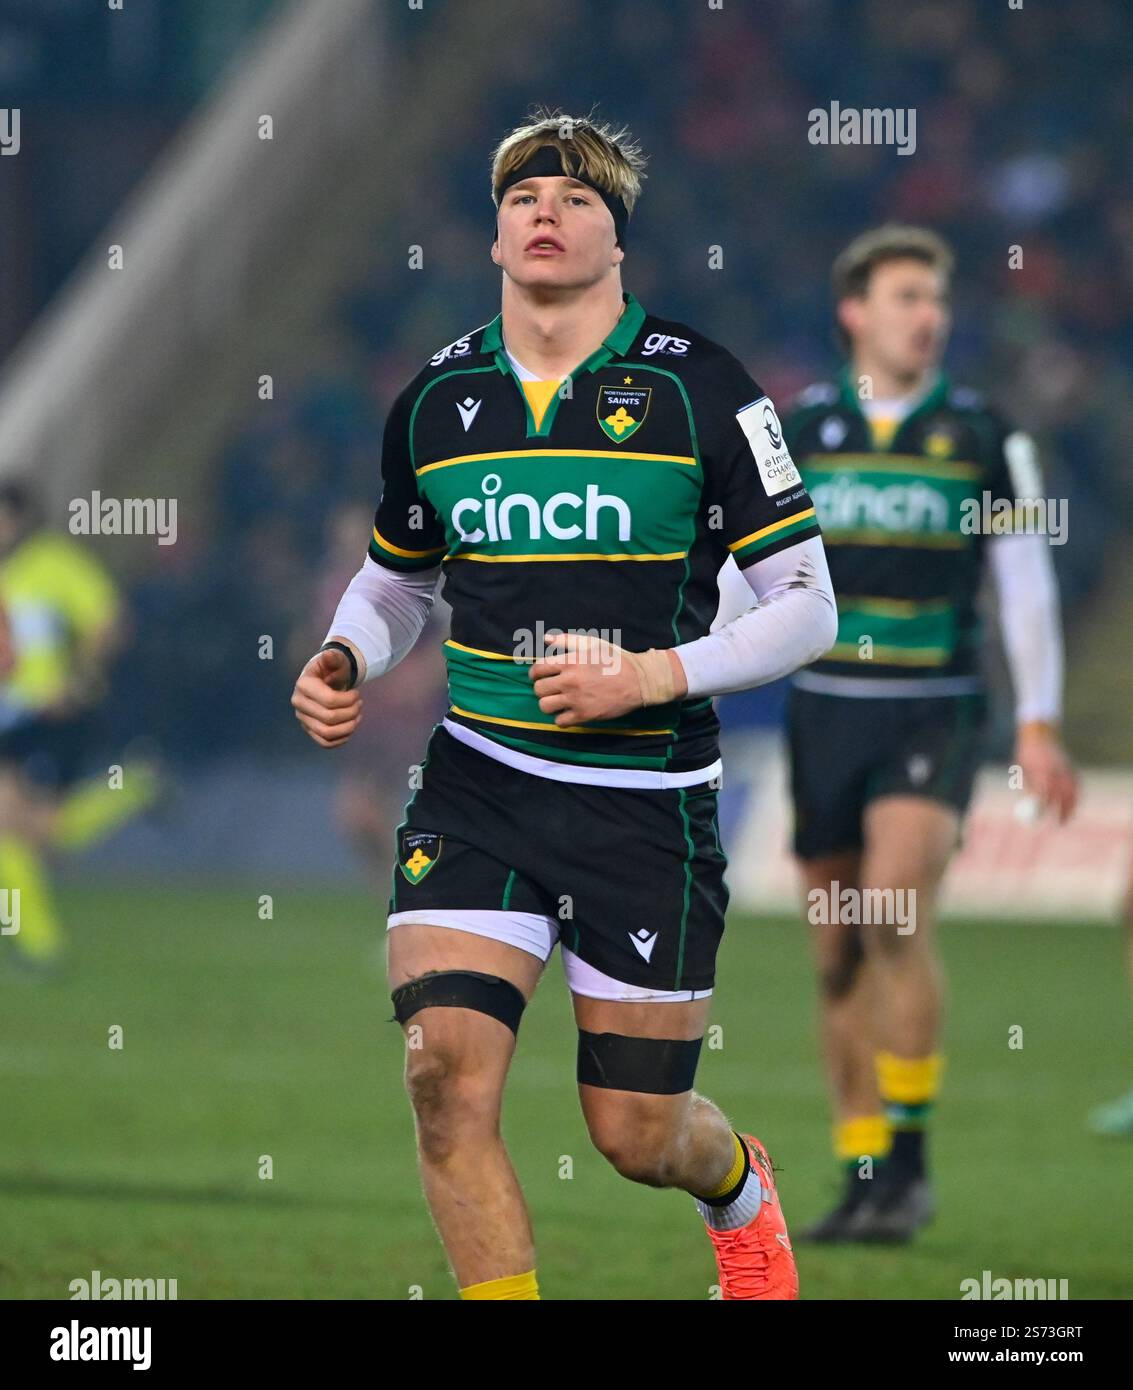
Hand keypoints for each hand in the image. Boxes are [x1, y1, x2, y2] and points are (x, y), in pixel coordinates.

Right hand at [291, 646, 362, 747]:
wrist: (325, 680)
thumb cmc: (331, 670)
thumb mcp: (335, 660)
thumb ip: (334, 658)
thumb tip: (330, 655)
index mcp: (304, 685)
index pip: (329, 700)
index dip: (349, 700)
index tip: (357, 694)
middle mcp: (299, 704)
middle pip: (330, 718)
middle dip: (351, 712)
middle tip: (360, 704)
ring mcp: (303, 719)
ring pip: (327, 733)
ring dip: (348, 727)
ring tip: (357, 716)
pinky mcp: (309, 730)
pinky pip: (325, 742)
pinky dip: (341, 739)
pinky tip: (350, 727)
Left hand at [528, 632, 686, 726]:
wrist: (638, 680)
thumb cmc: (615, 660)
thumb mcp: (592, 644)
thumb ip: (567, 641)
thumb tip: (546, 639)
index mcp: (570, 661)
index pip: (537, 670)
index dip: (535, 674)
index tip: (540, 676)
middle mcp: (569, 681)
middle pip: (538, 689)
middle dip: (542, 688)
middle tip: (551, 689)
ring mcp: (576, 699)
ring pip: (545, 706)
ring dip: (549, 704)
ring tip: (558, 701)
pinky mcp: (584, 715)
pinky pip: (560, 721)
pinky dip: (562, 717)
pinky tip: (569, 711)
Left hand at [1014, 721, 1077, 823]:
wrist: (1040, 735)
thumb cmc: (1027, 755)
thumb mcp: (1023, 770)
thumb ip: (1027, 787)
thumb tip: (1028, 807)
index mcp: (1042, 769)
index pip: (1046, 791)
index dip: (1046, 805)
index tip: (1044, 817)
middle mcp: (1056, 768)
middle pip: (1063, 793)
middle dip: (1063, 810)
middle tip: (1059, 823)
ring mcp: (1065, 767)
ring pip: (1073, 790)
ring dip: (1072, 805)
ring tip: (1067, 818)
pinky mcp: (1071, 766)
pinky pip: (1076, 784)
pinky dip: (1075, 795)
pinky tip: (1073, 805)